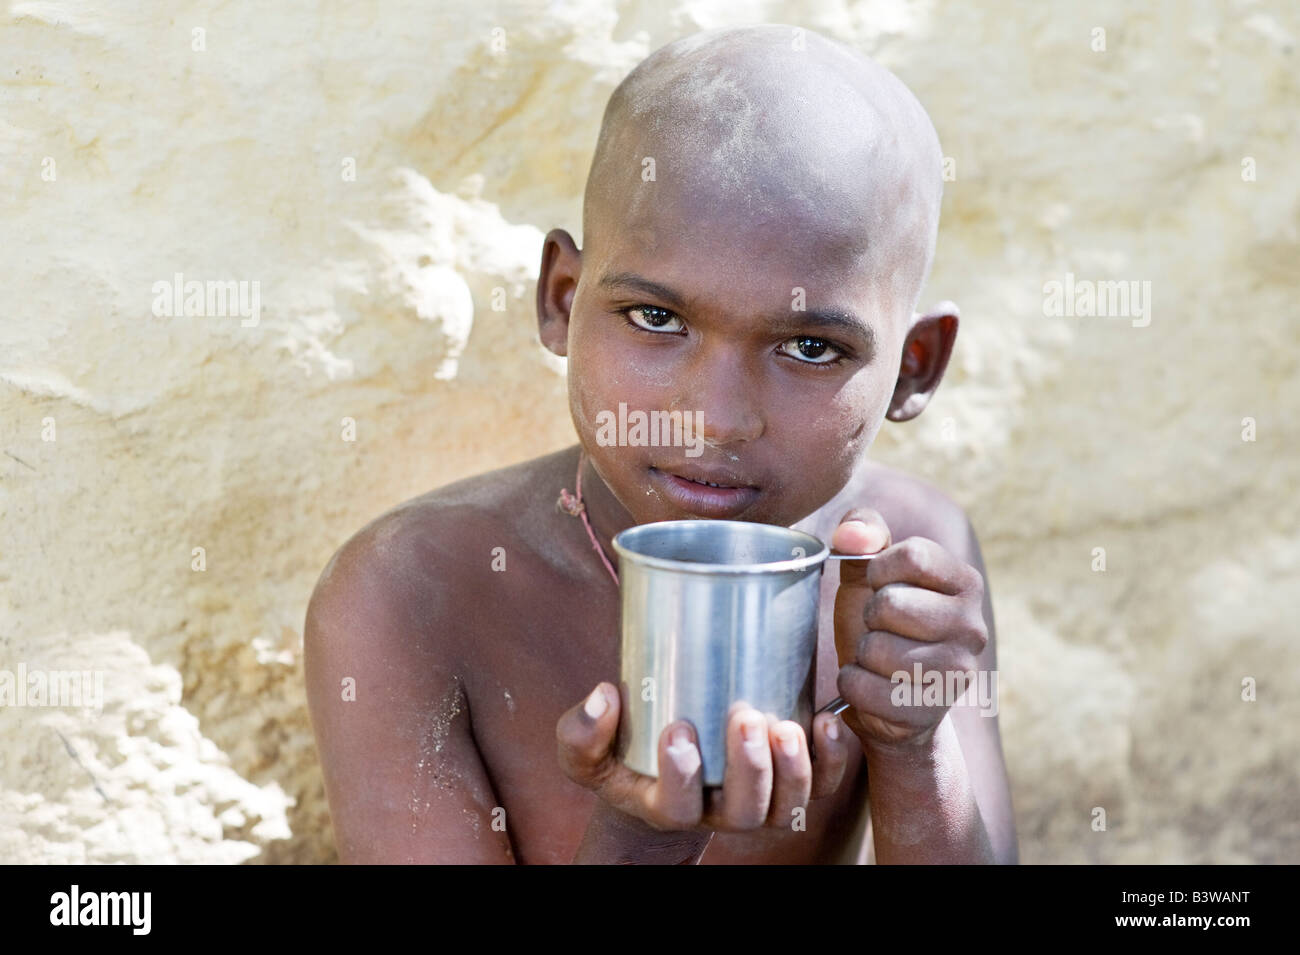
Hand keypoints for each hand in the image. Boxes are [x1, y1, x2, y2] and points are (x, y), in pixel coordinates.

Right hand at [556, 682, 851, 833]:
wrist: (665, 767)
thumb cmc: (624, 756)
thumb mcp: (587, 752)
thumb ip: (580, 732)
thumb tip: (603, 696)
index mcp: (667, 806)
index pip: (677, 808)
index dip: (681, 777)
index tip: (677, 731)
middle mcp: (718, 811)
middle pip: (744, 811)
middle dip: (749, 769)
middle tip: (743, 719)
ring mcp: (759, 801)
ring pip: (788, 805)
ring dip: (793, 769)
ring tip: (786, 727)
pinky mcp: (790, 781)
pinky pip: (822, 784)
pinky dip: (832, 758)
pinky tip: (827, 722)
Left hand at [830, 509, 988, 752]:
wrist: (888, 697)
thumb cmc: (881, 624)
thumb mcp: (869, 572)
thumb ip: (863, 533)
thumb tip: (850, 533)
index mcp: (965, 583)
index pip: (912, 556)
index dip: (878, 570)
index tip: (879, 586)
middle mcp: (973, 627)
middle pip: (890, 603)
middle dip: (869, 617)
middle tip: (881, 629)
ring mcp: (957, 672)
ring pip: (876, 648)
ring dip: (861, 653)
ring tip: (877, 658)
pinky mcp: (930, 711)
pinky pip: (865, 688)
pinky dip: (853, 684)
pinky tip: (870, 684)